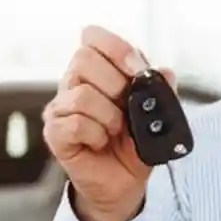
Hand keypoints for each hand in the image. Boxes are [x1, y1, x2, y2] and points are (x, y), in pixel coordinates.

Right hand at [43, 25, 175, 220]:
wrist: (123, 183)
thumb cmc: (133, 145)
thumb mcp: (155, 115)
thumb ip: (160, 90)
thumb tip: (165, 72)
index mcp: (96, 71)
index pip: (92, 37)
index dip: (116, 47)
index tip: (137, 69)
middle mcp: (73, 83)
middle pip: (83, 58)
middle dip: (115, 84)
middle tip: (126, 107)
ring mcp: (61, 108)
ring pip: (82, 94)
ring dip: (109, 116)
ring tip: (115, 130)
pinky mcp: (55, 133)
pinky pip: (75, 123)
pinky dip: (96, 134)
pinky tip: (100, 142)